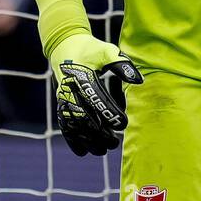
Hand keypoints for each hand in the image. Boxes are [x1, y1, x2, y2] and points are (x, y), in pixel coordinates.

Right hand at [50, 33, 142, 156]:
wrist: (65, 47)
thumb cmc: (91, 49)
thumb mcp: (107, 51)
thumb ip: (121, 64)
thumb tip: (138, 80)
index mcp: (82, 76)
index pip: (96, 98)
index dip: (109, 113)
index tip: (123, 124)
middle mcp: (70, 90)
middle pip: (84, 117)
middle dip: (100, 133)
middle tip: (115, 143)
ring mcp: (64, 99)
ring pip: (74, 125)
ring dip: (88, 140)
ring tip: (104, 150)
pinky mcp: (61, 105)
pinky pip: (64, 125)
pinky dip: (72, 140)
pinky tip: (82, 152)